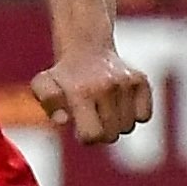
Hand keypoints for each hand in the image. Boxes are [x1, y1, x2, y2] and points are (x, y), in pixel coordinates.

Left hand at [31, 46, 152, 145]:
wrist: (86, 48)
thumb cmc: (63, 75)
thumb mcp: (42, 85)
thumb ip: (49, 103)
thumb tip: (63, 120)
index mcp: (81, 92)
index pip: (92, 136)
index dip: (85, 137)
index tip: (80, 126)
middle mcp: (106, 87)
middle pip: (111, 136)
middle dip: (100, 133)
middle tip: (90, 117)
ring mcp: (126, 84)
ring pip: (128, 127)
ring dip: (115, 125)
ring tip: (102, 108)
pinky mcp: (141, 81)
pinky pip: (143, 116)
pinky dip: (134, 115)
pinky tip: (118, 104)